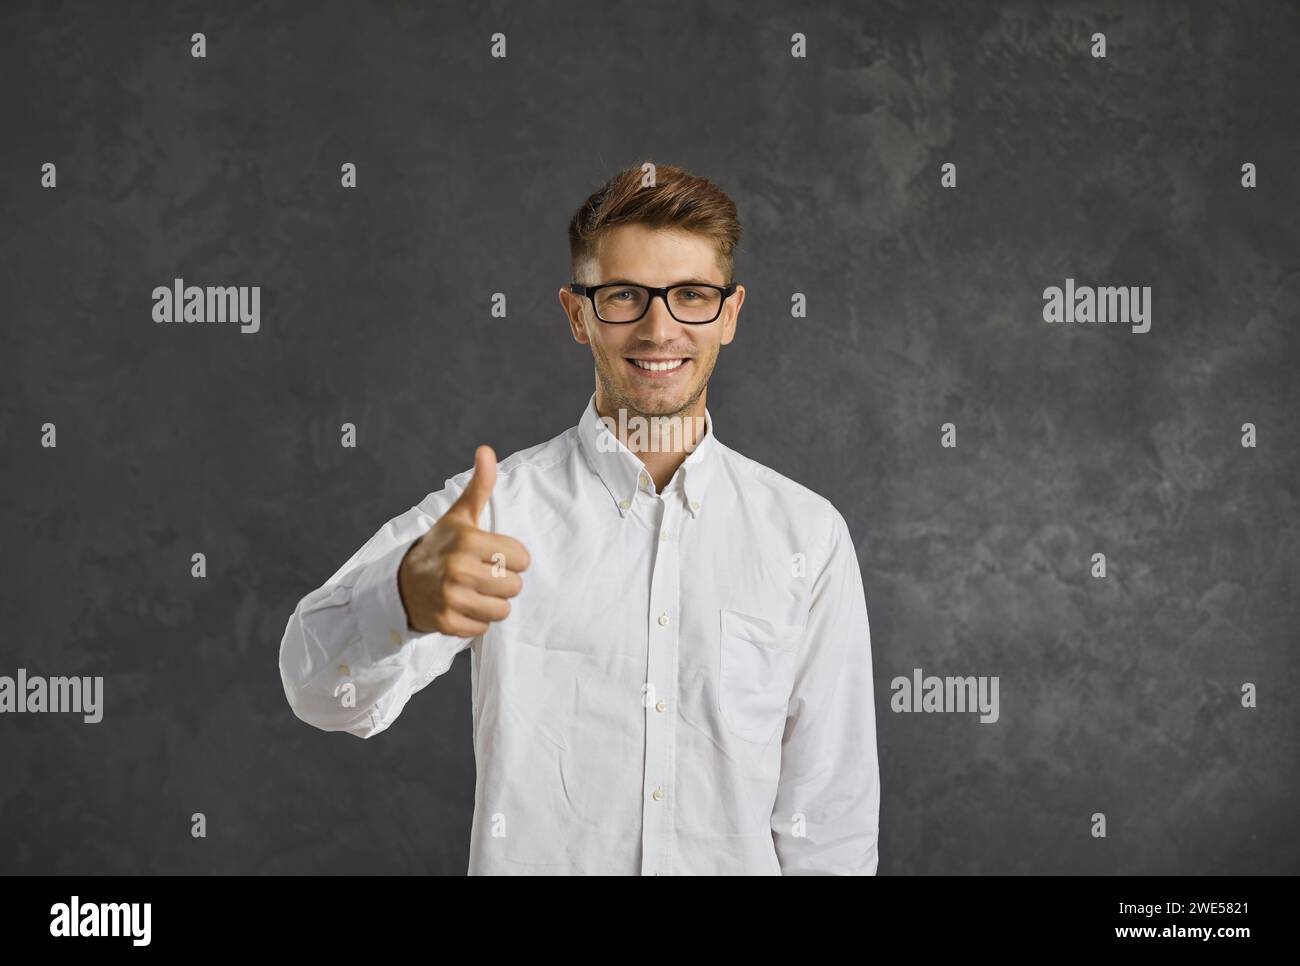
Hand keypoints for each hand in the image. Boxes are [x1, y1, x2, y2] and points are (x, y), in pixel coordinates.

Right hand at [398, 445, 530, 636]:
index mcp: (467, 540)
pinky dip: (476, 621)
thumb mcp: (460, 516)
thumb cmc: (440, 546)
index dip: (513, 559)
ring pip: (503, 610)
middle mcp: (457, 569)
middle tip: (482, 576)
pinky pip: (484, 629)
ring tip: (473, 592)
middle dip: (504, 583)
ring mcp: (450, 598)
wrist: (402, 583)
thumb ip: (479, 486)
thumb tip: (487, 450)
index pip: (522, 559)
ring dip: (492, 604)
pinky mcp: (446, 623)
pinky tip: (461, 607)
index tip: (494, 556)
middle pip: (515, 586)